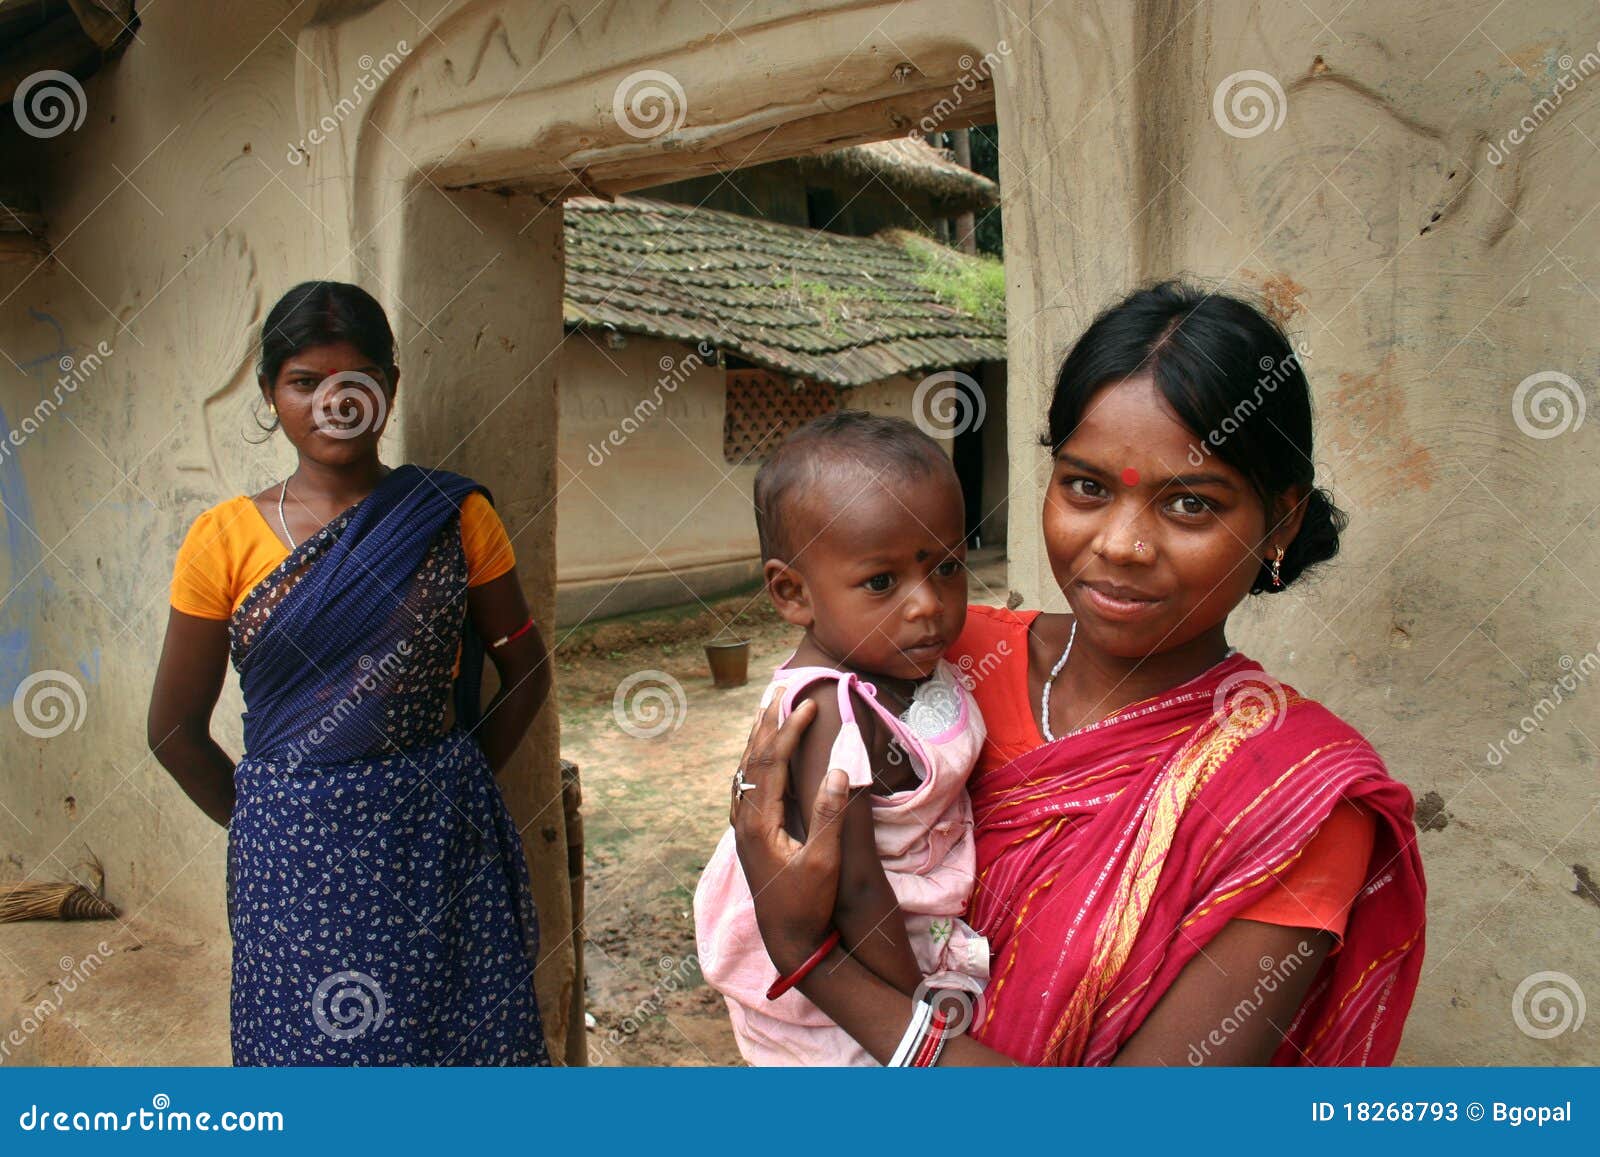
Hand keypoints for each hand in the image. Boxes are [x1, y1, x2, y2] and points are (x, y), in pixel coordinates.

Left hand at [729, 697, 849, 973]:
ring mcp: (743, 829)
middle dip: (766, 723)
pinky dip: (756, 761)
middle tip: (779, 690)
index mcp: (759, 822)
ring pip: (745, 771)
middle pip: (751, 759)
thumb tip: (837, 769)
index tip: (809, 704)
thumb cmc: (808, 904)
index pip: (771, 762)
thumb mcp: (823, 863)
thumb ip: (828, 815)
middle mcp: (744, 820)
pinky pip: (747, 785)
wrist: (788, 941)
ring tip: (768, 713)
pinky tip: (762, 759)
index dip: (789, 730)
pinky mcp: (749, 837)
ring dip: (757, 739)